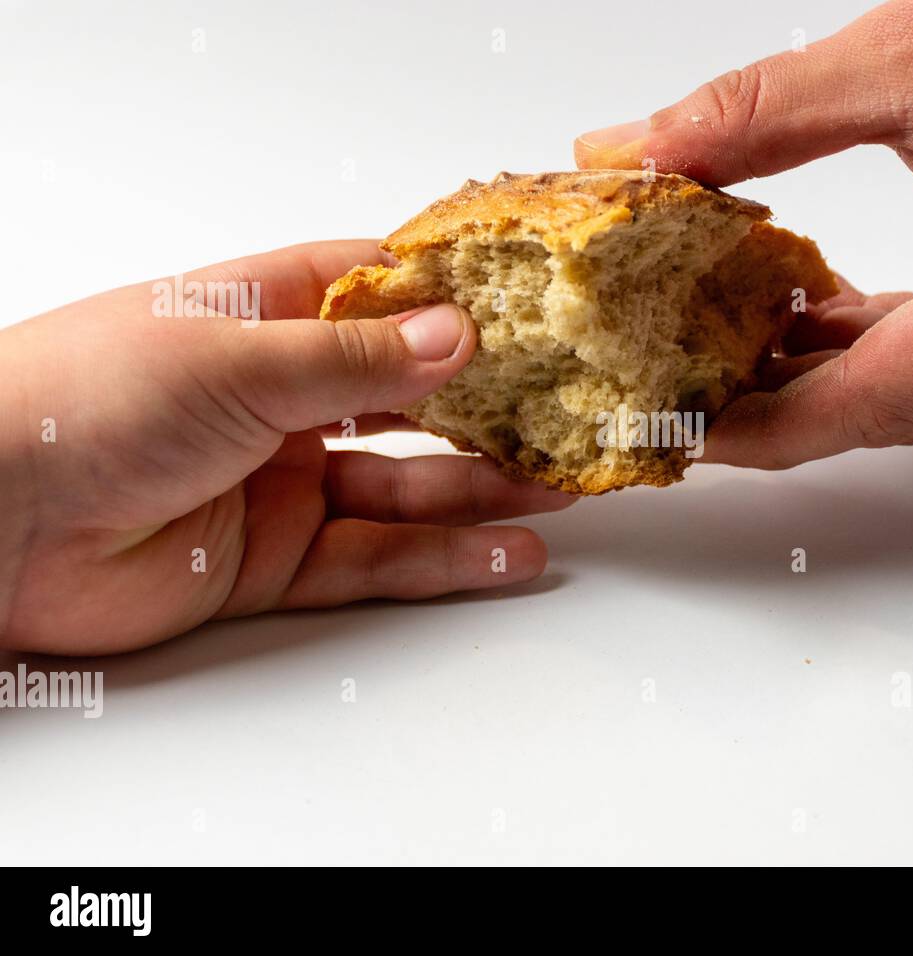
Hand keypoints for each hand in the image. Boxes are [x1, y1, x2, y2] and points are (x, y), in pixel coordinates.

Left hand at [0, 241, 572, 654]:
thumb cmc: (84, 400)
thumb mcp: (236, 357)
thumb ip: (356, 358)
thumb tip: (458, 334)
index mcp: (259, 315)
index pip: (377, 293)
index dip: (452, 302)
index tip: (531, 310)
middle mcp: (276, 396)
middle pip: (405, 399)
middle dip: (486, 406)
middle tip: (564, 412)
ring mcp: (279, 480)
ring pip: (404, 485)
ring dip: (482, 488)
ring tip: (559, 488)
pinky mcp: (274, 560)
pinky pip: (376, 559)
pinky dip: (443, 558)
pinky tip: (505, 551)